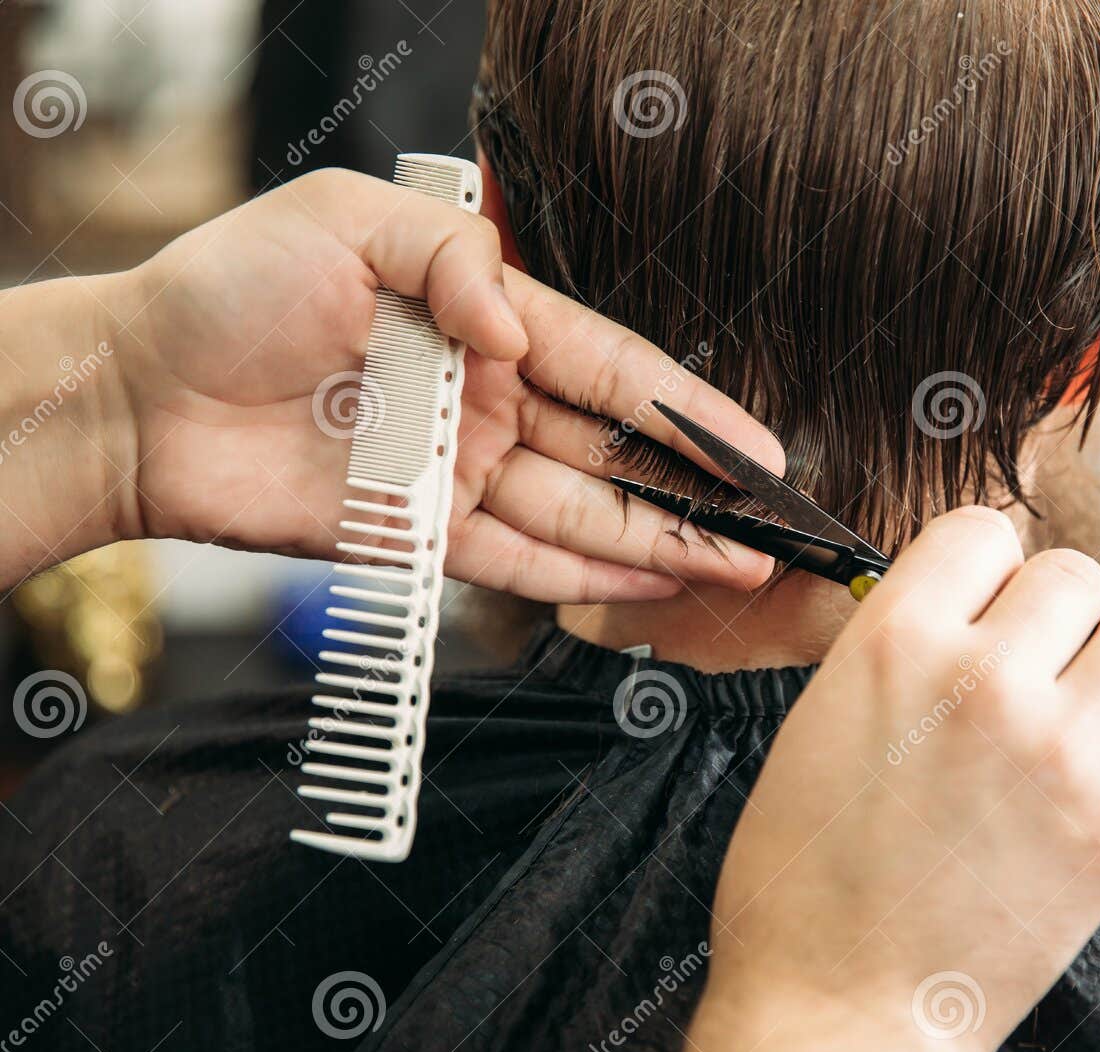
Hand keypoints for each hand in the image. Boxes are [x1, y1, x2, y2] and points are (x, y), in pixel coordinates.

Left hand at [102, 168, 781, 600]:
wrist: (135, 396)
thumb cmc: (223, 290)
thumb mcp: (344, 221)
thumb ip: (453, 261)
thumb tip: (520, 331)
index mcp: (481, 325)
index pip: (610, 370)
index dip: (689, 409)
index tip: (757, 446)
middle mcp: (483, 403)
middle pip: (614, 453)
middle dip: (696, 491)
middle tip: (768, 525)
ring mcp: (455, 474)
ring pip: (580, 514)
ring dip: (658, 542)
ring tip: (732, 566)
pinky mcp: (418, 537)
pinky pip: (515, 562)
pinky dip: (582, 576)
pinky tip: (646, 588)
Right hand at [685, 507, 1099, 1051]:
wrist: (841, 1007)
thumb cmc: (806, 881)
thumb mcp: (816, 723)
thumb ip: (897, 646)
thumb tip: (977, 600)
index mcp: (893, 645)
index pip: (979, 533)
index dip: (984, 567)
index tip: (985, 602)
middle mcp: (984, 680)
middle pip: (1067, 575)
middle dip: (1046, 613)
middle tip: (1021, 669)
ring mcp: (1062, 750)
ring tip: (1075, 701)